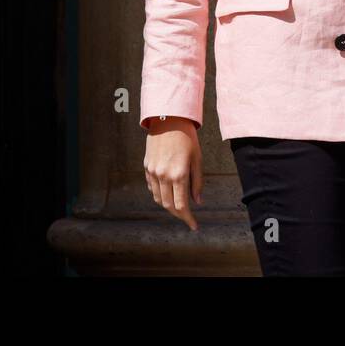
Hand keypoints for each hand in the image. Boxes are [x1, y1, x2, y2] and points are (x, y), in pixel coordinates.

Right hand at [143, 116, 203, 230]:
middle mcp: (163, 176)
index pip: (181, 205)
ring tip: (179, 206)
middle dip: (179, 215)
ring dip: (168, 206)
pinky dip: (159, 194)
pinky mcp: (147, 167)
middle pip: (168, 205)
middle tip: (188, 218)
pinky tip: (168, 193)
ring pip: (158, 199)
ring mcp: (153, 172)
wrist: (168, 120)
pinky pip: (152, 188)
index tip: (194, 226)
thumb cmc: (187, 138)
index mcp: (178, 174)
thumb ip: (197, 182)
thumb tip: (197, 201)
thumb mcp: (197, 159)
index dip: (188, 218)